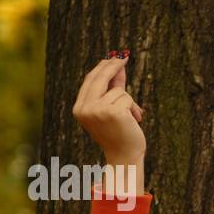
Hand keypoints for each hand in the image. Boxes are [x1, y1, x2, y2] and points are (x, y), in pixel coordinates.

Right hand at [73, 55, 145, 194]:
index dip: (102, 68)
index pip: (90, 81)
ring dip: (129, 101)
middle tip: (125, 57)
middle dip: (113, 66)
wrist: (125, 156)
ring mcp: (97, 109)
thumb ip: (113, 89)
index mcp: (79, 108)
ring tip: (130, 117)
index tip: (113, 59)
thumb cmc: (119, 134)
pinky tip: (133, 120)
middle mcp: (84, 108)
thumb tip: (117, 67)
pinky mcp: (112, 111)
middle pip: (99, 78)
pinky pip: (127, 98)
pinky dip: (134, 107)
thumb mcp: (111, 109)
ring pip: (118, 90)